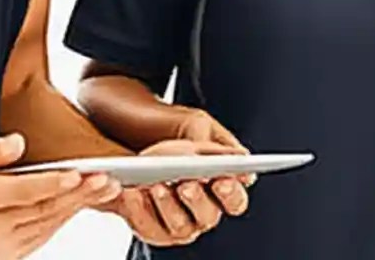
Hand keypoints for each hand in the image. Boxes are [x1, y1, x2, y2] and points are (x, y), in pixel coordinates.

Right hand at [0, 131, 120, 259]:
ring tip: (104, 189)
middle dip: (79, 194)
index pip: (23, 192)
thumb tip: (18, 146)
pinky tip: (78, 204)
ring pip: (45, 225)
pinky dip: (59, 221)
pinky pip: (37, 237)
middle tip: (109, 179)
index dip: (53, 184)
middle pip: (42, 210)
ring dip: (76, 207)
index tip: (79, 175)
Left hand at [103, 109, 252, 246]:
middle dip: (198, 200)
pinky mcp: (155, 232)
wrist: (139, 166)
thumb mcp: (195, 141)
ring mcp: (181, 226)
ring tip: (157, 186)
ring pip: (180, 226)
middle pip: (209, 216)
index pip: (235, 201)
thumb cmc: (174, 154)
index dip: (231, 193)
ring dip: (168, 205)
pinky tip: (135, 191)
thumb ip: (217, 149)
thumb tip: (239, 155)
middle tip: (187, 185)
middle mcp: (205, 214)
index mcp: (222, 193)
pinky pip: (149, 228)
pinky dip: (140, 209)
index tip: (221, 180)